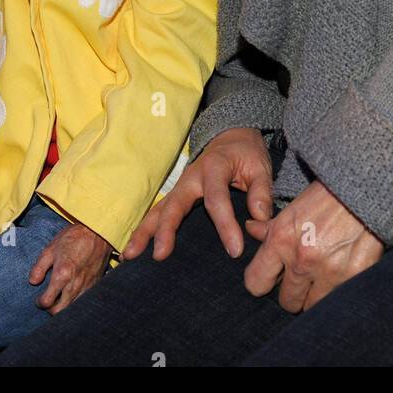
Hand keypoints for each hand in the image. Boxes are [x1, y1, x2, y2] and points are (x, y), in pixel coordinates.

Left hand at [29, 222, 110, 313]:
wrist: (97, 232)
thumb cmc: (73, 238)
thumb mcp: (51, 249)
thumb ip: (39, 267)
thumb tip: (32, 282)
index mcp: (62, 275)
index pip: (47, 302)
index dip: (40, 302)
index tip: (39, 299)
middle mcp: (75, 284)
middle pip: (59, 311)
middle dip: (51, 309)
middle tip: (48, 300)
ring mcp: (86, 287)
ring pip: (72, 308)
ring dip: (64, 306)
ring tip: (59, 298)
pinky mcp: (95, 285)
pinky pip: (83, 301)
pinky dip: (75, 302)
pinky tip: (71, 293)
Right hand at [122, 127, 273, 261]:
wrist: (231, 137)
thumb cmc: (245, 154)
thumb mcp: (260, 166)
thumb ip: (262, 191)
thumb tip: (260, 219)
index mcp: (214, 168)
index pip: (216, 198)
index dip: (225, 225)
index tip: (235, 251)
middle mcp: (191, 177)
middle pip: (175, 204)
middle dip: (166, 229)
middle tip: (160, 254)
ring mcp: (180, 187)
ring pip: (158, 210)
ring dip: (144, 232)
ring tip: (130, 255)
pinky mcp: (176, 196)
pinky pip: (158, 213)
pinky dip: (145, 230)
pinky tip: (133, 250)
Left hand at [243, 181, 384, 312]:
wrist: (363, 191)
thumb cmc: (324, 197)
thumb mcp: (292, 209)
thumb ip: (270, 227)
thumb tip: (250, 230)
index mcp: (281, 241)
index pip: (256, 283)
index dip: (262, 283)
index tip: (271, 279)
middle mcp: (302, 261)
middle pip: (287, 301)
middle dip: (292, 293)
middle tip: (301, 280)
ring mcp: (329, 272)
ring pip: (312, 307)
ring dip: (314, 297)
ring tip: (320, 280)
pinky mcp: (353, 277)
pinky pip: (337, 300)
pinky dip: (336, 292)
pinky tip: (338, 276)